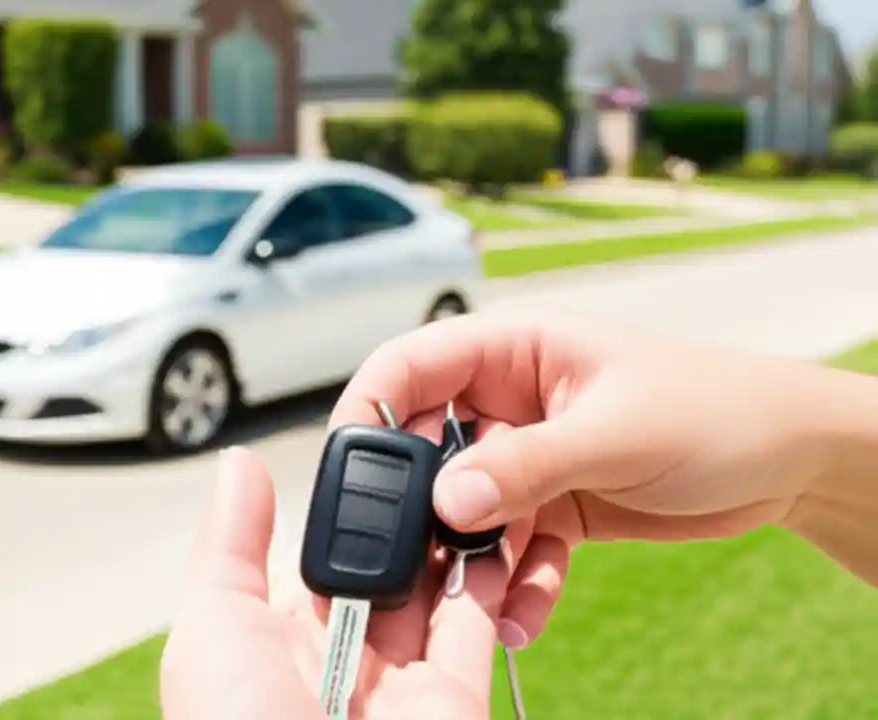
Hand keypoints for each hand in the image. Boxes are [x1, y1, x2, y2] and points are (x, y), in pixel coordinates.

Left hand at [162, 447, 528, 718]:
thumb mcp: (211, 635)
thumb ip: (231, 549)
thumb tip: (238, 466)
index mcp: (273, 642)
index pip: (318, 554)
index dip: (344, 503)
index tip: (369, 440)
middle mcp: (339, 659)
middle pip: (384, 565)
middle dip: (405, 513)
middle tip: (429, 445)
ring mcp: (400, 681)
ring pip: (436, 588)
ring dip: (450, 532)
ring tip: (465, 468)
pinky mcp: (453, 698)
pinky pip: (476, 625)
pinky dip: (490, 576)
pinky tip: (493, 523)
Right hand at [331, 312, 877, 644]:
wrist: (792, 463)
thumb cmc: (717, 409)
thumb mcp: (615, 432)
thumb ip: (525, 465)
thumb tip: (444, 500)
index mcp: (512, 349)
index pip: (409, 366)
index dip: (369, 410)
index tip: (352, 471)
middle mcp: (505, 402)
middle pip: (423, 450)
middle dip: (418, 508)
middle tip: (419, 556)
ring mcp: (525, 459)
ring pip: (461, 512)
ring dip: (466, 561)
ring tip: (481, 602)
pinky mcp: (548, 509)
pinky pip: (506, 551)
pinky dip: (511, 585)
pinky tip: (523, 614)